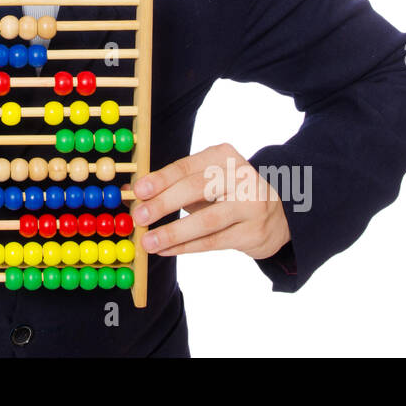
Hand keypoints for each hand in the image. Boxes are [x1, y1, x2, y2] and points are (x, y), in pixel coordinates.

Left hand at [131, 143, 290, 260]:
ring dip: (173, 232)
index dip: (161, 179)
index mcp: (223, 156)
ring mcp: (251, 205)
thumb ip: (169, 185)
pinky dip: (186, 247)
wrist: (277, 215)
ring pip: (206, 221)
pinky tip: (166, 249)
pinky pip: (214, 241)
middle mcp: (240, 176)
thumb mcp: (204, 181)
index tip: (138, 191)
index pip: (187, 167)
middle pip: (196, 189)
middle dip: (164, 204)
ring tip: (148, 242)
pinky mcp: (253, 232)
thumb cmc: (228, 193)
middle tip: (139, 217)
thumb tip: (128, 192)